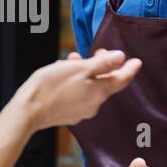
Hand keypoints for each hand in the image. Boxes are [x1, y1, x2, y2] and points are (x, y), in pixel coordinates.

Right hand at [10, 49, 141, 131]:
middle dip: (103, 66)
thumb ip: (102, 64)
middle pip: (105, 83)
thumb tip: (121, 58)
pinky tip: (65, 75)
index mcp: (99, 92)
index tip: (137, 61)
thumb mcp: (79, 69)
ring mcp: (81, 111)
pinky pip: (79, 95)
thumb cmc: (51, 86)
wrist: (28, 111)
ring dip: (86, 72)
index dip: (130, 69)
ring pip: (90, 87)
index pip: (122, 80)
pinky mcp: (69, 114)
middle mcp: (94, 105)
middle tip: (99, 52)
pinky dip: (77, 83)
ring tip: (74, 60)